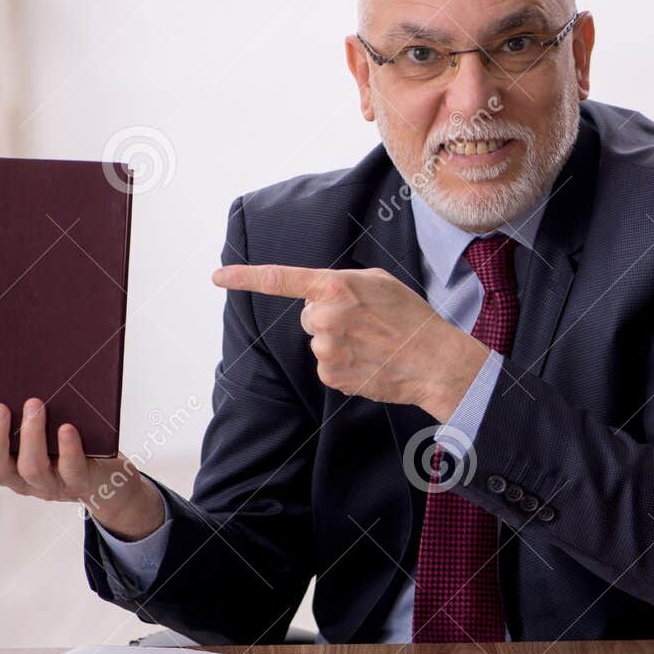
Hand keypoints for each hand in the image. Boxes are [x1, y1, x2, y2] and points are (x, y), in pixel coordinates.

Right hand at [0, 399, 164, 540]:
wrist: (111, 480)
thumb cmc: (68, 445)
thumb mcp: (39, 432)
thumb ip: (18, 416)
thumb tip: (1, 372)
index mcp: (7, 466)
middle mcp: (23, 481)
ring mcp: (52, 485)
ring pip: (32, 469)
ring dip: (31, 436)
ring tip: (35, 405)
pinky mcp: (82, 483)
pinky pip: (72, 469)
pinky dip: (68, 449)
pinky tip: (67, 428)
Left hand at [212, 264, 489, 421]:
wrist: (434, 361)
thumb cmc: (411, 317)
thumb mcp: (379, 282)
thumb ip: (342, 283)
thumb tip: (318, 295)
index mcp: (336, 286)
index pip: (280, 280)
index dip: (246, 277)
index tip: (219, 277)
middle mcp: (326, 316)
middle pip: (308, 316)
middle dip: (329, 318)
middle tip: (364, 323)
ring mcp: (327, 349)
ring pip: (318, 343)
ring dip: (338, 344)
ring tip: (371, 344)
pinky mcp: (332, 376)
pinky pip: (326, 367)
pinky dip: (344, 366)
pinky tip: (368, 362)